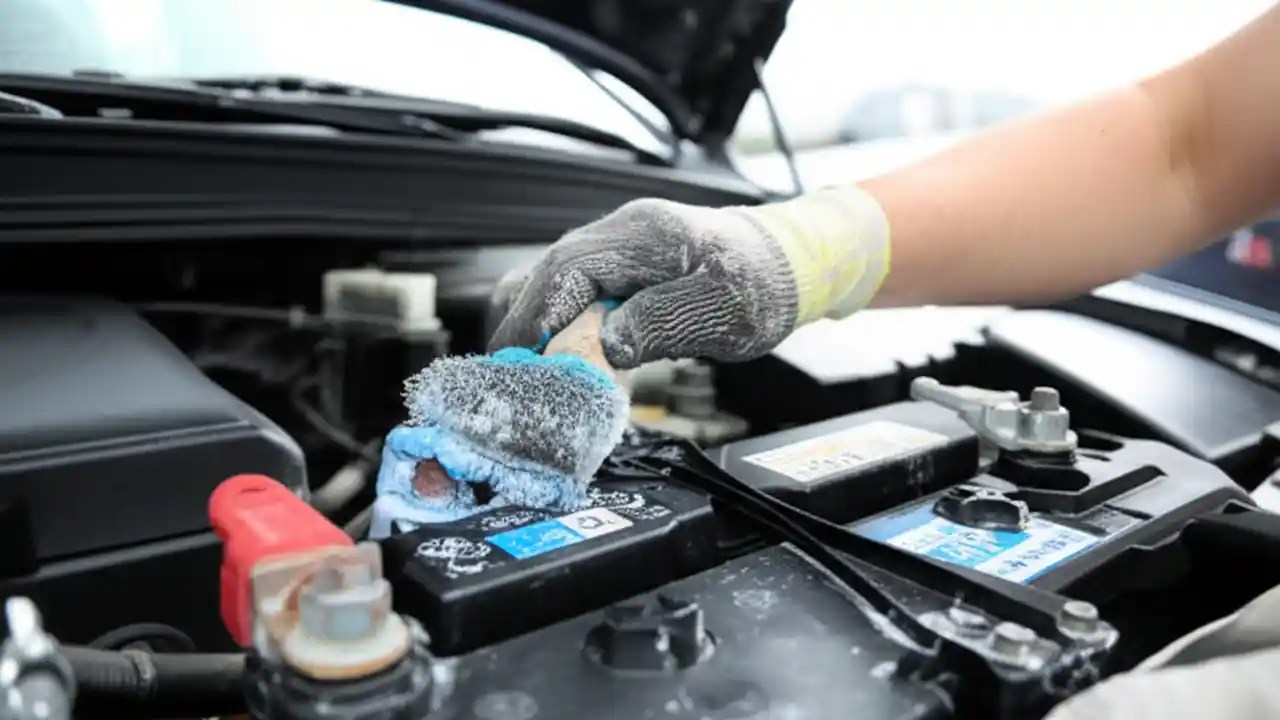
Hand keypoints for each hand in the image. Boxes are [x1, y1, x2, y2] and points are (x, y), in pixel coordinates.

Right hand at [487, 198, 800, 368]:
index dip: (534, 316)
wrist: (787, 262)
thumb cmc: (761, 286)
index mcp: (645, 236)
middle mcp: (621, 232)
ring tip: (531, 371)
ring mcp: (616, 246)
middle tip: (513, 377)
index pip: (567, 270)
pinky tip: (560, 354)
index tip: (516, 361)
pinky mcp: (618, 265)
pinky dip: (555, 321)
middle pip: (548, 273)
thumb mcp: (721, 313)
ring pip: (552, 280)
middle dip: (523, 325)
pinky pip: (571, 289)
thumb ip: (660, 323)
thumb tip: (605, 346)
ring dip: (535, 324)